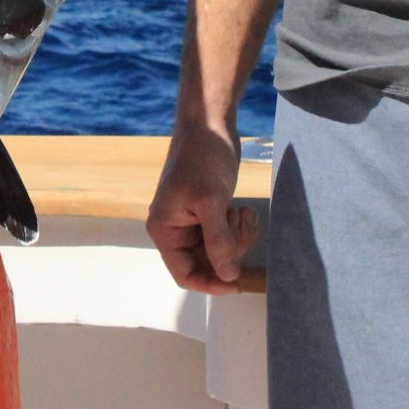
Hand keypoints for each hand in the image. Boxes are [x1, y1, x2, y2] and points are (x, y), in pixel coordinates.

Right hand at [146, 123, 262, 295]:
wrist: (210, 125)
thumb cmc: (202, 159)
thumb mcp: (210, 201)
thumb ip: (218, 242)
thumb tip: (228, 277)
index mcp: (165, 230)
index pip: (184, 274)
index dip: (211, 284)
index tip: (238, 283)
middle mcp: (176, 230)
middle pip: (206, 263)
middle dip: (229, 250)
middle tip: (240, 225)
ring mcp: (194, 222)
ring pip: (221, 251)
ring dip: (237, 237)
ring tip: (241, 211)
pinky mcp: (210, 212)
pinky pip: (228, 235)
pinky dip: (240, 226)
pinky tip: (243, 207)